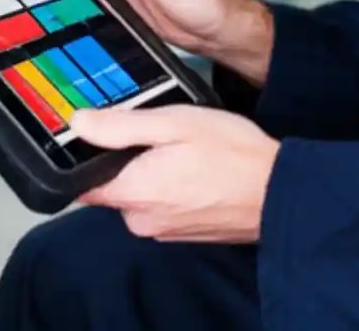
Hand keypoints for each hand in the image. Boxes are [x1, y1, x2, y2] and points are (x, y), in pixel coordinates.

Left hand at [71, 105, 280, 243]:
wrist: (281, 192)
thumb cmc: (232, 154)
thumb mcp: (174, 124)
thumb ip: (121, 126)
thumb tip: (78, 123)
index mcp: (132, 194)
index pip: (82, 184)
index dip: (86, 159)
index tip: (100, 138)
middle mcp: (141, 221)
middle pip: (114, 187)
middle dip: (128, 162)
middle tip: (160, 136)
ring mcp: (164, 231)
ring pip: (141, 196)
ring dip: (153, 175)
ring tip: (185, 153)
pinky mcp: (185, 235)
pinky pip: (165, 207)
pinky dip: (174, 189)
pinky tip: (197, 172)